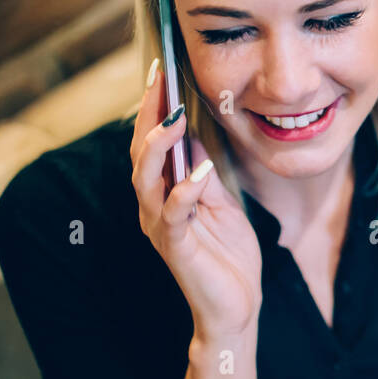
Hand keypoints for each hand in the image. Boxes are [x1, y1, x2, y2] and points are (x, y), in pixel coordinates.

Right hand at [131, 61, 262, 342]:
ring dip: (158, 146)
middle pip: (141, 153)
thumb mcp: (221, 203)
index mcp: (165, 193)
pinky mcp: (176, 249)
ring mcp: (161, 228)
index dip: (154, 107)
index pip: (153, 142)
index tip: (162, 70)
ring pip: (146, 179)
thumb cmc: (228, 256)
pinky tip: (197, 171)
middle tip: (160, 79)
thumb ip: (203, 171)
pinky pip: (173, 215)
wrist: (236, 308)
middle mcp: (154, 207)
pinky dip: (184, 191)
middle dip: (150, 114)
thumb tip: (191, 133)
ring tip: (173, 117)